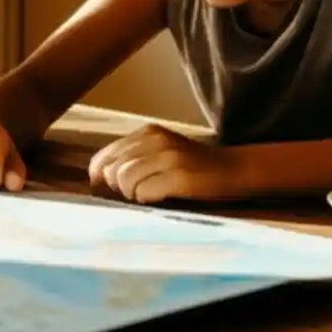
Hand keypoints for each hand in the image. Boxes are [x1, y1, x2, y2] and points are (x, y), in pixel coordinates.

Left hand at [88, 125, 241, 203]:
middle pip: (112, 170)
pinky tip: (160, 197)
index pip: (103, 157)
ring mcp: (168, 157)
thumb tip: (98, 179)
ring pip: (125, 181)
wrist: (233, 170)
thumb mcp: (160, 152)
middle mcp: (155, 140)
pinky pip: (144, 193)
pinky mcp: (179, 176)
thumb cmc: (192, 167)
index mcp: (147, 132)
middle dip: (118, 188)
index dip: (100, 177)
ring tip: (149, 195)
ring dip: (133, 195)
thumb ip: (132, 158)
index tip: (110, 190)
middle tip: (137, 193)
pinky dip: (147, 199)